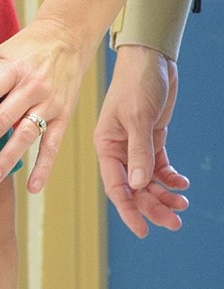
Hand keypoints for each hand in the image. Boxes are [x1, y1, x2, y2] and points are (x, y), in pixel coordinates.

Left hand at [0, 15, 88, 190]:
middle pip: (1, 120)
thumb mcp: (1, 52)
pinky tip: (32, 188)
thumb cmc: (25, 48)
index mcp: (12, 68)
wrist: (68, 37)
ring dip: (6, 160)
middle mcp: (32, 86)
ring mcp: (50, 102)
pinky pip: (52, 145)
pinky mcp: (64, 115)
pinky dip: (44, 168)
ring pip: (26, 136)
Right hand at [93, 46, 188, 236]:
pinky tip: (182, 184)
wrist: (152, 58)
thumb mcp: (138, 117)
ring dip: (165, 195)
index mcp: (106, 147)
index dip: (129, 211)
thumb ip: (139, 152)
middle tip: (175, 222)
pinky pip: (160, 167)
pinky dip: (171, 178)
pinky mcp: (152, 139)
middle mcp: (118, 151)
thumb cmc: (137, 83)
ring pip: (149, 181)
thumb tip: (138, 186)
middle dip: (154, 207)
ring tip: (183, 205)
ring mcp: (136, 147)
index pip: (116, 187)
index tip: (143, 231)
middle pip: (135, 189)